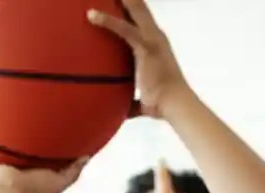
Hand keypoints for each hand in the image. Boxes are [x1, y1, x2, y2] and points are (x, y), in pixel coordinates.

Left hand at [88, 0, 190, 118]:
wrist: (174, 104)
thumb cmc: (162, 103)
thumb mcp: (146, 98)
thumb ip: (134, 100)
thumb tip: (125, 110)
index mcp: (156, 44)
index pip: (141, 20)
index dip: (132, 8)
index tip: (122, 2)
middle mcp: (155, 37)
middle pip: (140, 9)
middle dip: (129, 0)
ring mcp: (151, 39)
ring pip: (134, 11)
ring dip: (123, 1)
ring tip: (96, 3)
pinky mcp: (145, 46)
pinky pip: (122, 28)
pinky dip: (106, 21)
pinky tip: (91, 15)